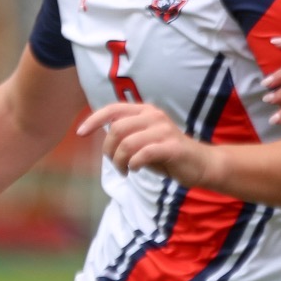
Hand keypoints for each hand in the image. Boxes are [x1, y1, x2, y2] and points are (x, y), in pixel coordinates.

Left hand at [78, 102, 217, 185]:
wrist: (200, 164)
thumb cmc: (167, 154)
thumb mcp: (143, 141)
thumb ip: (125, 136)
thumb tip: (104, 137)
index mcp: (145, 111)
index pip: (113, 109)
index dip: (93, 119)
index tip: (80, 133)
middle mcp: (153, 116)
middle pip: (116, 129)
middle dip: (108, 150)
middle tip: (115, 165)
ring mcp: (164, 130)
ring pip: (127, 143)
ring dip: (120, 161)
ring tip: (124, 170)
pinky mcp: (171, 147)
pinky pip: (143, 154)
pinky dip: (133, 164)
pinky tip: (134, 170)